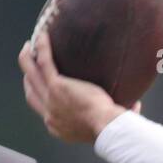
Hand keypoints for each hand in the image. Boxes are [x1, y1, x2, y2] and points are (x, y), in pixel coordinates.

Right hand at [17, 30, 133, 143]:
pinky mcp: (57, 86)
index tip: (41, 83)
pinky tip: (44, 35)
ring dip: (28, 59)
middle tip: (29, 61)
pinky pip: (45, 62)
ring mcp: (51, 100)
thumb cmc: (112, 128)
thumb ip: (116, 113)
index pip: (42, 109)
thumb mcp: (108, 124)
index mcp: (58, 126)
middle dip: (28, 75)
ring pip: (31, 75)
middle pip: (31, 91)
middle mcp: (50, 114)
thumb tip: (135, 105)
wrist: (107, 127)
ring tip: (29, 45)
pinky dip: (42, 48)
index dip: (38, 94)